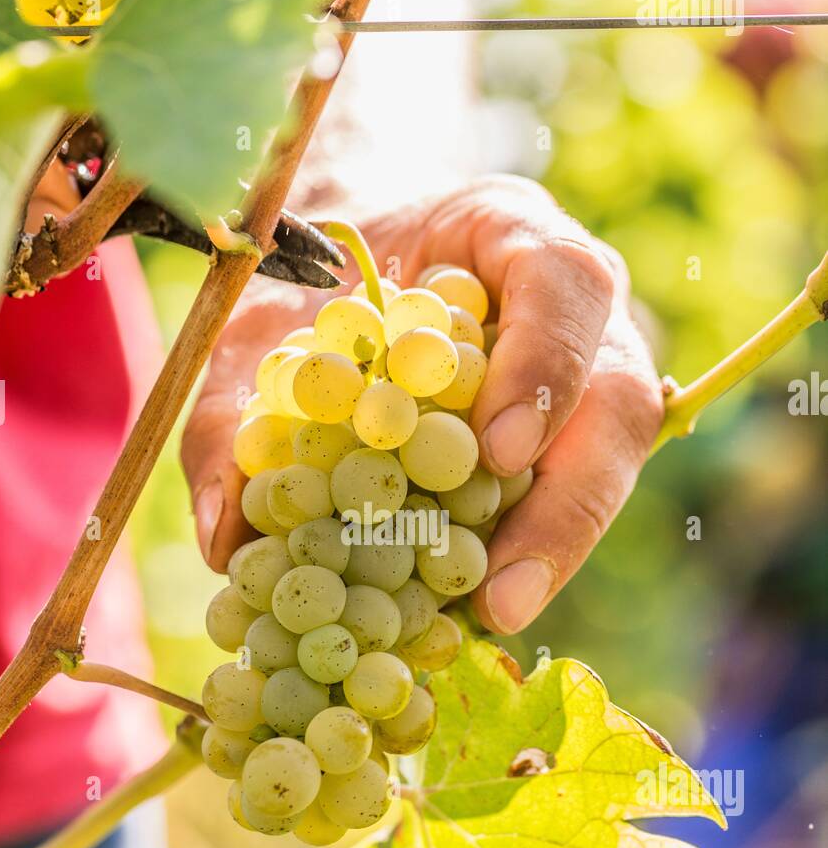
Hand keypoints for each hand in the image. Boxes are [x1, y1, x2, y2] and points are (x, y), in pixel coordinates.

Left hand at [182, 175, 663, 633]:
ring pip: (611, 460)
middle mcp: (574, 306)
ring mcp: (587, 374)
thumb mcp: (255, 331)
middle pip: (620, 395)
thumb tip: (226, 539)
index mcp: (509, 234)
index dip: (545, 363)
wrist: (337, 268)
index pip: (565, 280)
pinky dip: (524, 551)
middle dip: (569, 502)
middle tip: (500, 593)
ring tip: (491, 614)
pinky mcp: (568, 439)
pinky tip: (473, 603)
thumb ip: (235, 419)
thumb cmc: (305, 287)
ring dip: (556, 544)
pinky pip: (567, 497)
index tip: (498, 450)